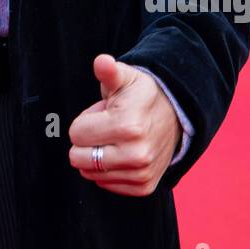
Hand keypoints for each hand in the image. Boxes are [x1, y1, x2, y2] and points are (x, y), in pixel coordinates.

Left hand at [68, 54, 180, 195]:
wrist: (173, 115)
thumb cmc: (140, 95)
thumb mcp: (125, 78)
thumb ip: (109, 72)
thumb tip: (102, 62)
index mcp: (127, 126)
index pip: (76, 134)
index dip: (85, 121)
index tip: (103, 114)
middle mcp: (136, 154)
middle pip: (78, 158)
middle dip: (87, 140)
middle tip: (107, 128)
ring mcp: (141, 173)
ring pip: (90, 173)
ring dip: (97, 156)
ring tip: (117, 139)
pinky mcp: (143, 186)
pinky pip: (105, 184)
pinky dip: (108, 170)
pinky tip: (122, 154)